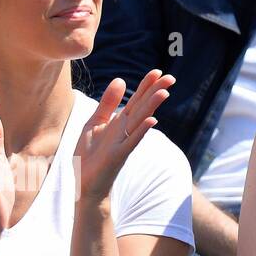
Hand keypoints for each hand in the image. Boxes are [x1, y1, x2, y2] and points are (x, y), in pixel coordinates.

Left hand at [74, 71, 173, 204]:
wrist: (85, 184)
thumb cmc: (91, 155)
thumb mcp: (95, 123)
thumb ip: (107, 103)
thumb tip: (121, 79)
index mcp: (119, 122)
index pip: (136, 100)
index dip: (146, 86)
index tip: (158, 71)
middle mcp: (125, 131)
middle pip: (142, 108)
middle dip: (155, 92)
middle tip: (171, 77)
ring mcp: (123, 143)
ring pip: (140, 121)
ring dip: (151, 107)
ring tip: (164, 92)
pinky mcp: (118, 156)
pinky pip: (131, 142)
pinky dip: (141, 131)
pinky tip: (152, 121)